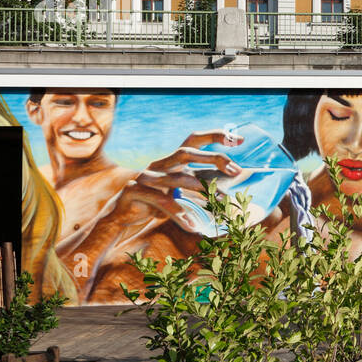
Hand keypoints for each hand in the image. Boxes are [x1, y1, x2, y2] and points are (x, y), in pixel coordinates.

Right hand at [113, 130, 244, 222]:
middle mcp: (159, 164)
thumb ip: (197, 188)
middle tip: (237, 171)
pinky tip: (192, 225)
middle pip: (186, 152)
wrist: (121, 216)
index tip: (240, 139)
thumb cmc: (155, 203)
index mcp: (171, 161)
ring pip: (175, 178)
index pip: (193, 140)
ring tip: (219, 200)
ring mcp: (146, 176)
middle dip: (213, 158)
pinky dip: (178, 213)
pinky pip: (161, 201)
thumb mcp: (179, 193)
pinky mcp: (135, 190)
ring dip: (199, 188)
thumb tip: (227, 193)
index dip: (215, 136)